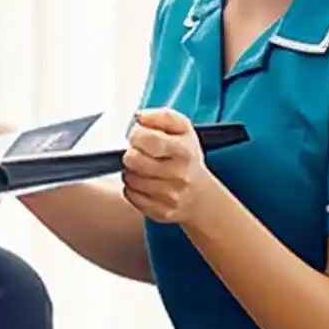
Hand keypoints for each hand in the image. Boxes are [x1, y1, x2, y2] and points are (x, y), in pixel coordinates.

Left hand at [121, 107, 217, 224]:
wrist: (199, 193)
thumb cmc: (186, 156)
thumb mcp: (181, 129)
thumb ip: (160, 116)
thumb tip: (140, 117)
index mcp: (184, 151)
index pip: (147, 139)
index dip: (136, 134)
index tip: (139, 135)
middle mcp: (179, 175)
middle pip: (133, 159)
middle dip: (132, 153)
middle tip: (142, 153)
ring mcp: (170, 196)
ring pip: (129, 178)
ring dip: (132, 171)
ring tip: (145, 169)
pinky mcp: (160, 212)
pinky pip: (130, 196)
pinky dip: (132, 188)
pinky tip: (144, 183)